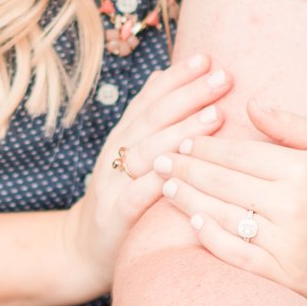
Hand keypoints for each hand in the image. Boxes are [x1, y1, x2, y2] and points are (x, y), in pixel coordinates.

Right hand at [60, 53, 233, 302]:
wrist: (84, 247)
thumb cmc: (120, 194)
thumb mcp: (130, 150)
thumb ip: (147, 116)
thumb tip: (162, 72)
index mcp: (124, 134)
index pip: (152, 98)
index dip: (178, 77)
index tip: (207, 58)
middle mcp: (117, 152)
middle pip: (153, 117)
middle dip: (190, 95)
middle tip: (223, 78)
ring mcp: (114, 182)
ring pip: (147, 151)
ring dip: (181, 131)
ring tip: (215, 116)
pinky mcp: (116, 215)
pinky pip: (136, 195)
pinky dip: (157, 182)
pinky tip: (181, 171)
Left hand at [155, 98, 306, 305]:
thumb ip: (290, 124)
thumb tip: (249, 105)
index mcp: (303, 171)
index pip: (238, 154)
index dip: (205, 147)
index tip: (182, 139)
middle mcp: (294, 207)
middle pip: (224, 183)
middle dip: (187, 169)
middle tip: (160, 159)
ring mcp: (289, 243)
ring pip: (224, 217)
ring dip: (189, 199)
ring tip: (167, 185)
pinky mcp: (285, 274)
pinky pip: (237, 254)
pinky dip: (211, 237)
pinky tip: (192, 220)